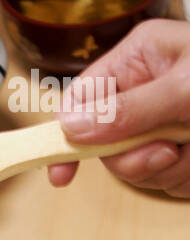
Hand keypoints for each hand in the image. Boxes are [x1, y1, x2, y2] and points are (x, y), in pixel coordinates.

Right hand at [49, 19, 189, 196]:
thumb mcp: (184, 89)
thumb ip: (129, 110)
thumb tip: (73, 126)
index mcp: (139, 59)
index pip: (82, 100)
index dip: (66, 136)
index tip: (61, 173)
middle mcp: (144, 93)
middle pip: (104, 143)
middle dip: (133, 157)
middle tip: (164, 149)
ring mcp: (160, 126)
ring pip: (134, 168)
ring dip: (164, 168)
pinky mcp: (176, 154)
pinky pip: (161, 180)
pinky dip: (182, 176)